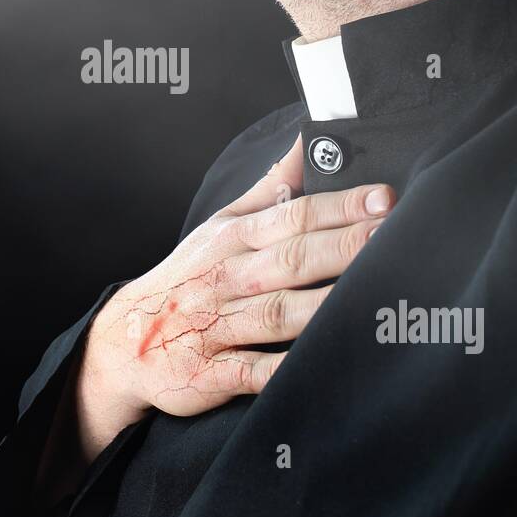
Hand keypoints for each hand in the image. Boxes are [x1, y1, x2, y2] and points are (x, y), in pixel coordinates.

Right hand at [75, 132, 394, 457]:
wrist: (125, 342)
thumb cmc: (188, 278)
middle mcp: (227, 279)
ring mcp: (219, 327)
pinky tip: (324, 363)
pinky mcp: (214, 373)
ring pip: (279, 313)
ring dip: (326, 304)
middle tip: (391, 235)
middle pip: (292, 260)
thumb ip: (268, 189)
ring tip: (374, 294)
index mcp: (232, 240)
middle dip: (343, 247)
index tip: (383, 199)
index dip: (338, 207)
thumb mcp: (219, 227)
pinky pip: (257, 371)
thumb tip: (307, 143)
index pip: (291, 216)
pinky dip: (287, 369)